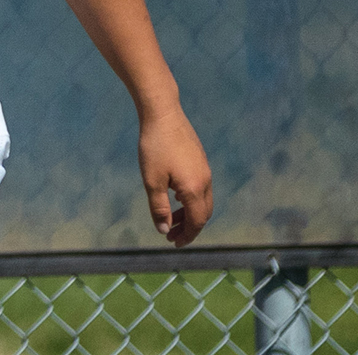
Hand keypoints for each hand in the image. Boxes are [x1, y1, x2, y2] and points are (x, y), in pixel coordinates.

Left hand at [139, 107, 212, 246]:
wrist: (163, 114)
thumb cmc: (154, 147)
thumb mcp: (152, 181)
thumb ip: (159, 208)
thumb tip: (164, 230)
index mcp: (195, 189)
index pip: (197, 221)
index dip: (188, 235)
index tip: (175, 243)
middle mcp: (205, 181)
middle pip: (203, 213)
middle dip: (189, 227)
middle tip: (172, 235)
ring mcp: (205, 169)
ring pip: (203, 200)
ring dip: (190, 213)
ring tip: (171, 219)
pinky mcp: (200, 160)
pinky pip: (201, 187)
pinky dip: (190, 199)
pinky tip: (175, 196)